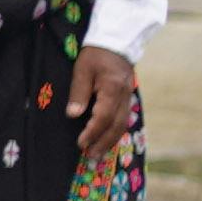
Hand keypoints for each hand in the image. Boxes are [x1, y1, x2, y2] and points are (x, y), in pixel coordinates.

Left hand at [72, 44, 141, 161]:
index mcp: (112, 89)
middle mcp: (124, 97)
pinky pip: (124, 120)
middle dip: (103, 144)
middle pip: (116, 126)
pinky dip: (115, 133)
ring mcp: (128, 98)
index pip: (103, 117)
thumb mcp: (82, 70)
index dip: (92, 132)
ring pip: (122, 125)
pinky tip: (107, 141)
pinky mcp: (127, 99)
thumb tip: (73, 115)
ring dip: (110, 141)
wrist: (117, 43)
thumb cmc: (96, 55)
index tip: (81, 143)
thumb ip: (78, 92)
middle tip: (91, 157)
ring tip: (98, 154)